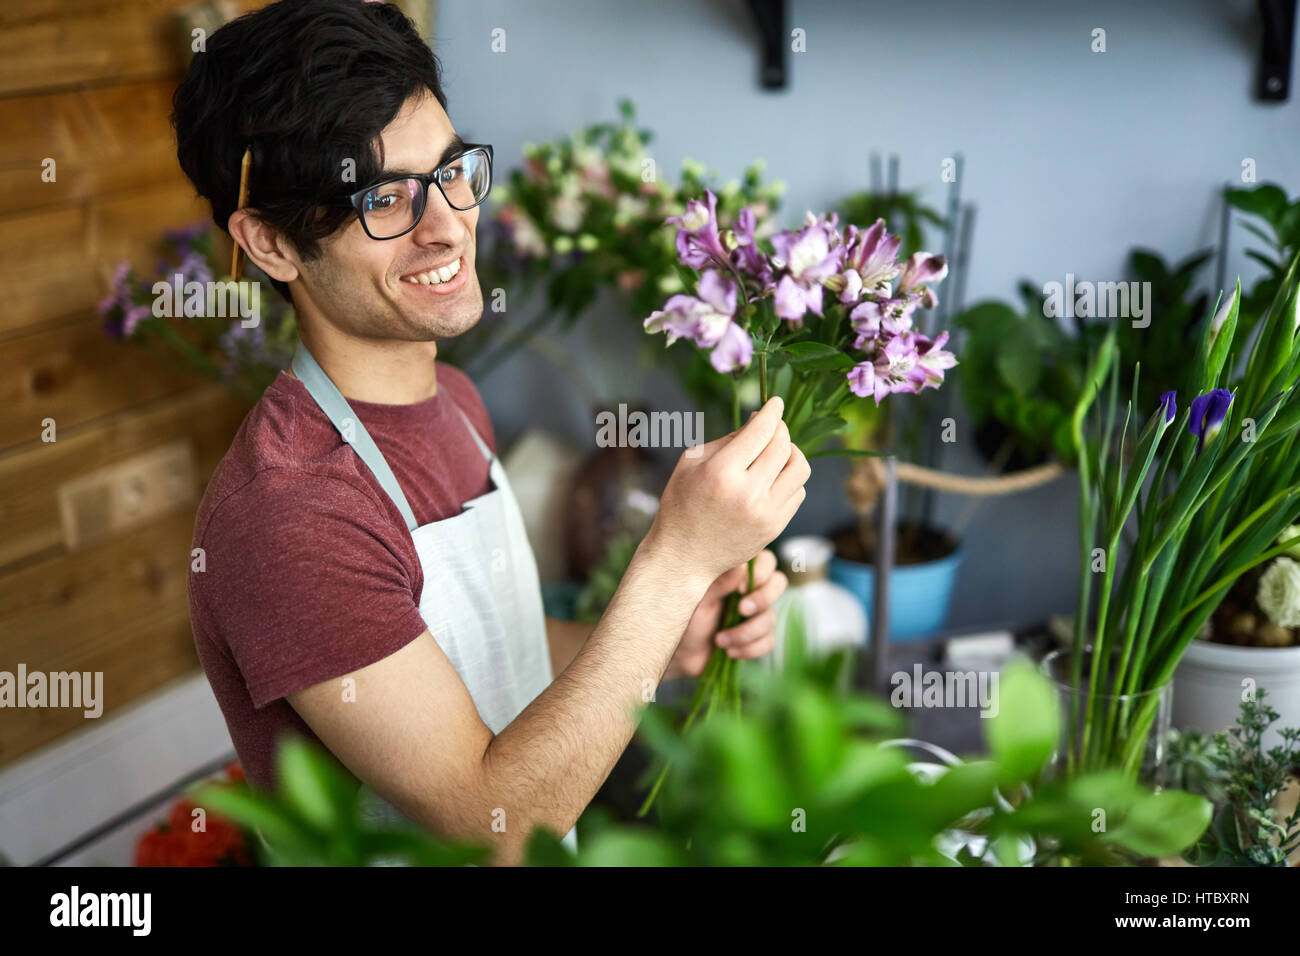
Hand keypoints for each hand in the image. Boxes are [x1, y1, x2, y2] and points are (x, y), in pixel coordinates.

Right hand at [646, 396, 808, 587]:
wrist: (684, 556)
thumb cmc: (682, 504)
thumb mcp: (691, 463)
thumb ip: (727, 440)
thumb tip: (759, 423)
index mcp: (722, 472)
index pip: (760, 431)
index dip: (771, 412)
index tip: (775, 402)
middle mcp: (748, 492)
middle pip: (782, 446)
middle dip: (780, 429)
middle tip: (772, 425)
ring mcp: (766, 512)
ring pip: (799, 468)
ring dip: (791, 452)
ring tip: (777, 452)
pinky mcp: (775, 527)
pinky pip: (798, 492)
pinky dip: (789, 478)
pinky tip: (773, 477)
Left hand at [666, 549, 787, 678]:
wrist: (677, 654)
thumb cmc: (681, 618)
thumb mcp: (696, 598)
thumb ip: (719, 583)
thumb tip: (740, 567)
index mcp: (735, 573)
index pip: (765, 560)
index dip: (761, 572)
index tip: (740, 588)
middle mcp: (748, 590)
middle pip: (778, 583)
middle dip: (762, 599)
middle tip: (741, 610)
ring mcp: (754, 614)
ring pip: (770, 618)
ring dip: (746, 632)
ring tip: (720, 640)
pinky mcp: (756, 638)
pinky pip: (768, 641)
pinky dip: (750, 649)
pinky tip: (730, 651)